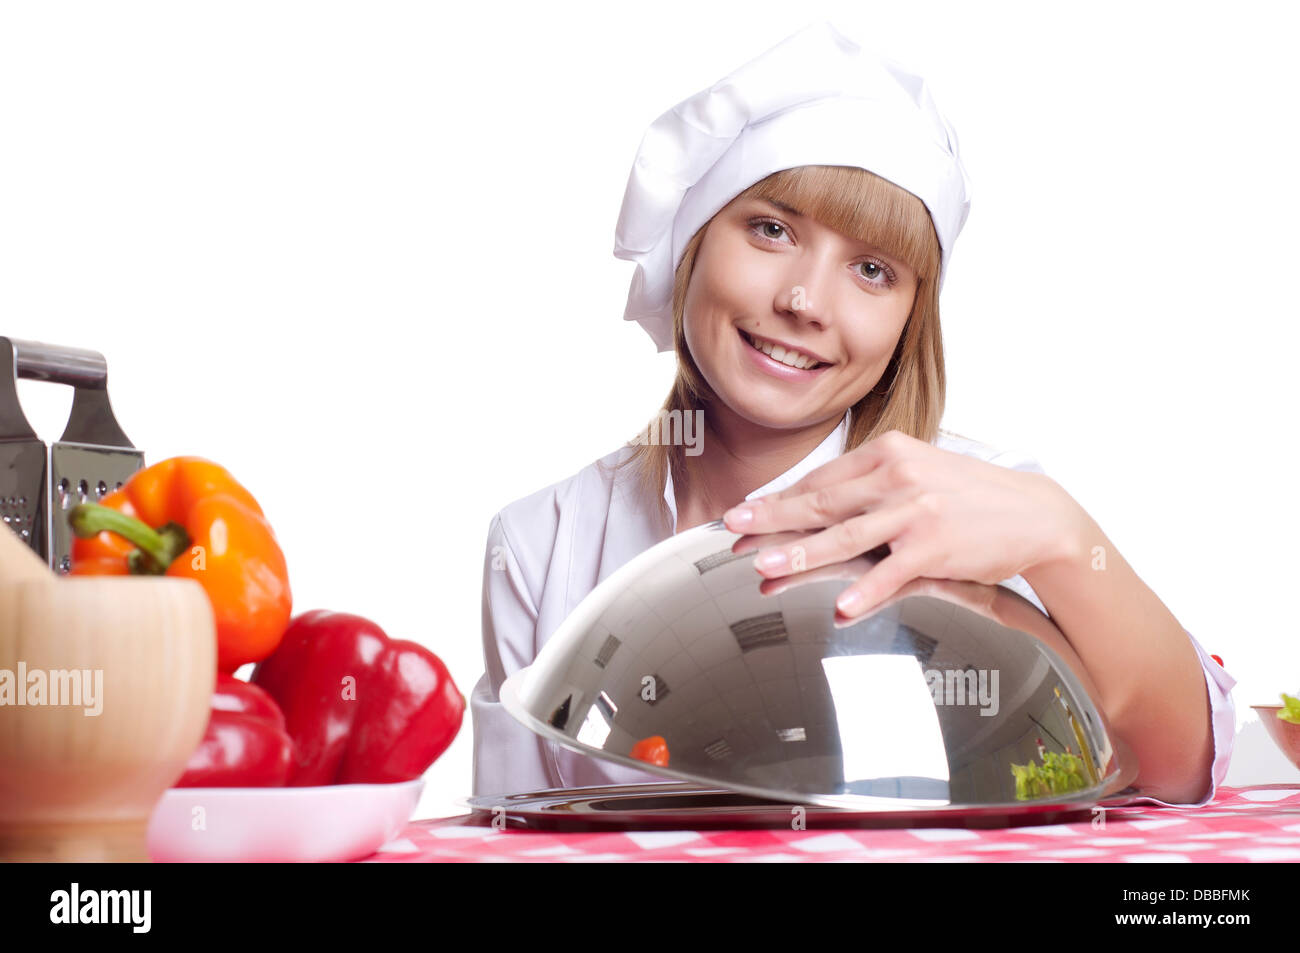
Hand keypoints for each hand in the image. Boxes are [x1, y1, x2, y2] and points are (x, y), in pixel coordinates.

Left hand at [721, 430, 1082, 622]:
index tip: (746, 508)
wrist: (1036, 513)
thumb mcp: (918, 471)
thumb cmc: (970, 497)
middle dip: (772, 518)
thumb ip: (871, 483)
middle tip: (733, 527)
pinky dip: (867, 592)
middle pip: (822, 502)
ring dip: (801, 553)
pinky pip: (893, 572)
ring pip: (847, 535)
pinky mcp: (937, 545)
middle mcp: (897, 475)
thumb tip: (822, 501)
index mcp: (887, 452)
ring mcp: (916, 509)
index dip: (779, 497)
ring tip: (766, 567)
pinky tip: (841, 606)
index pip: (821, 478)